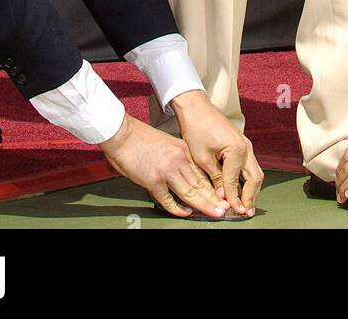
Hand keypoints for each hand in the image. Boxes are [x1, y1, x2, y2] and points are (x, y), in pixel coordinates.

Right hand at [100, 112, 226, 218]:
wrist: (122, 133)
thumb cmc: (140, 138)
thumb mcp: (167, 143)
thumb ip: (176, 158)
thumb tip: (183, 176)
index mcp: (182, 150)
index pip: (202, 172)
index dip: (213, 186)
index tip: (221, 195)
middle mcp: (178, 160)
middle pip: (200, 184)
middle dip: (214, 198)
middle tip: (224, 209)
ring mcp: (167, 171)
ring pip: (190, 193)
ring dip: (204, 205)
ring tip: (214, 213)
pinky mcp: (154, 180)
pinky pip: (169, 200)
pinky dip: (178, 208)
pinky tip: (185, 212)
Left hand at [172, 90, 263, 215]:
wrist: (196, 108)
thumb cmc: (197, 129)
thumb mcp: (202, 158)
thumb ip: (215, 178)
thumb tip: (223, 197)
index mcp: (237, 150)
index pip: (235, 182)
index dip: (233, 199)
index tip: (233, 213)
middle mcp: (246, 147)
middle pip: (254, 178)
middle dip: (251, 197)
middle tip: (246, 213)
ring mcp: (246, 145)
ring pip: (254, 172)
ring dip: (251, 190)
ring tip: (246, 206)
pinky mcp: (242, 145)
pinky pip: (249, 166)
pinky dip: (247, 180)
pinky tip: (241, 190)